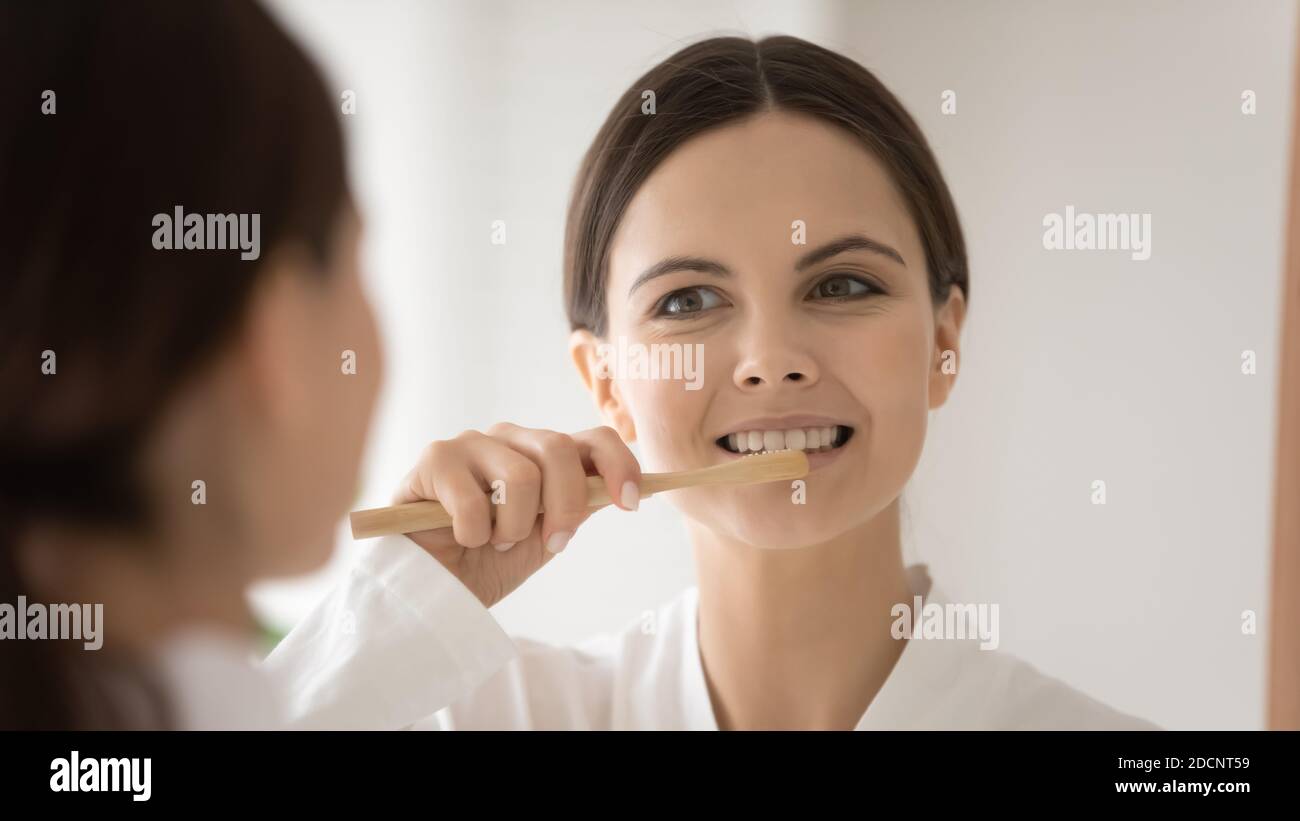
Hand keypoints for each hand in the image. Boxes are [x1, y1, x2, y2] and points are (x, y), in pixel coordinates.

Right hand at [392, 424, 641, 608]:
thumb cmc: (488, 560)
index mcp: (543, 454)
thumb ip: (578, 506)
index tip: (632, 504)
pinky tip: (460, 538)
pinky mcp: (435, 459)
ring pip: (521, 477)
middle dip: (565, 506)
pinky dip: (474, 535)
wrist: (433, 589)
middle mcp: (510, 439)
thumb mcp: (546, 536)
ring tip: (493, 541)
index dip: (620, 465)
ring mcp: (471, 443)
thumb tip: (622, 489)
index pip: (594, 438)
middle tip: (553, 542)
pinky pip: (475, 502)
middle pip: (559, 450)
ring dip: (513, 528)